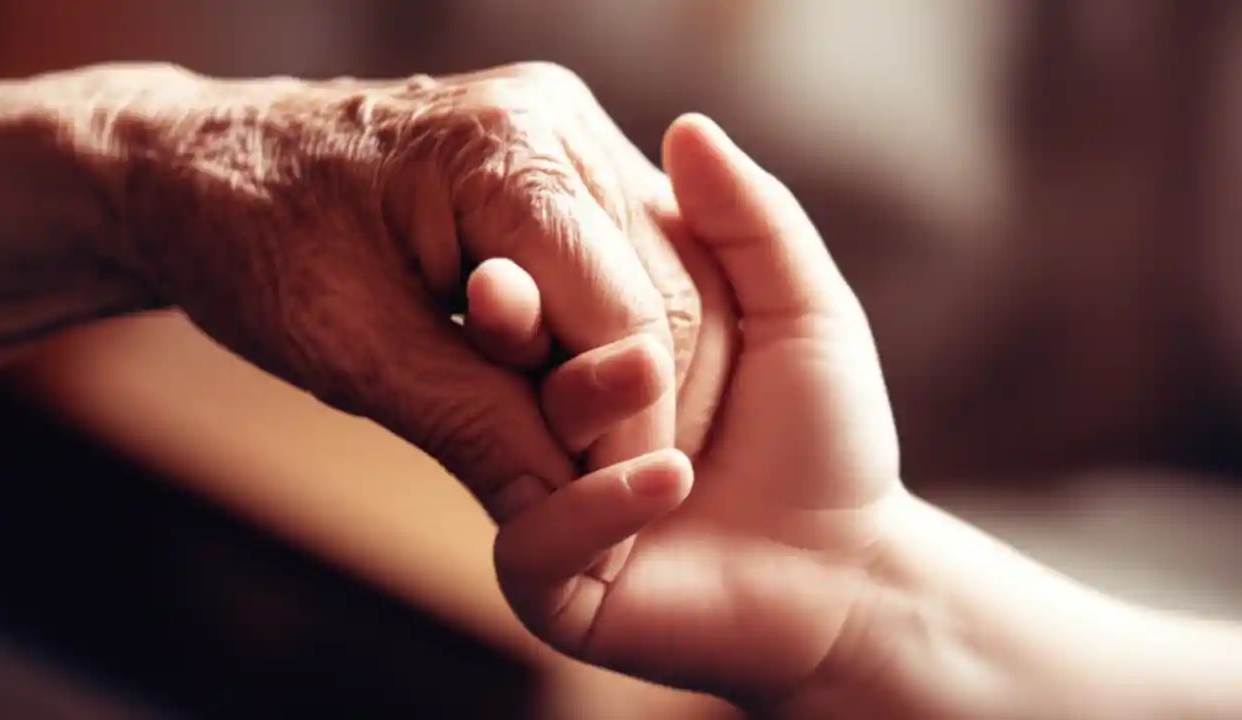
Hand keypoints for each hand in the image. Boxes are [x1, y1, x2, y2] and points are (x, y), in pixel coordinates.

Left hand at [58, 62, 733, 502]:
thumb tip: (577, 515)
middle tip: (559, 480)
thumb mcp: (354, 351)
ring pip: (657, 286)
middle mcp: (557, 122)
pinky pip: (620, 267)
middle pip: (663, 299)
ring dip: (607, 373)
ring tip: (532, 419)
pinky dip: (592, 338)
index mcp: (508, 149)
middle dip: (620, 405)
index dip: (624, 431)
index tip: (603, 519)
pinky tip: (541, 372)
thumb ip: (477, 428)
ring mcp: (563, 134)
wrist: (192, 169)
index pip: (628, 315)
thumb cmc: (248, 240)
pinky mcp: (556, 163)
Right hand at [491, 114, 902, 706]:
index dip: (538, 257)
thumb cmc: (821, 432)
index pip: (547, 289)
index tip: (531, 218)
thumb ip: (753, 221)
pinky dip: (597, 506)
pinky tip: (669, 479)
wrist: (847, 566)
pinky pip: (538, 541)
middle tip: (501, 285)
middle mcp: (555, 420)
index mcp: (594, 350)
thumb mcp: (799, 309)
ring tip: (644, 375)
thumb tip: (688, 125)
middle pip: (510, 360)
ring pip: (514, 443)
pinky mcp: (555, 582)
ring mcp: (546, 500)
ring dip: (578, 403)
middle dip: (516, 319)